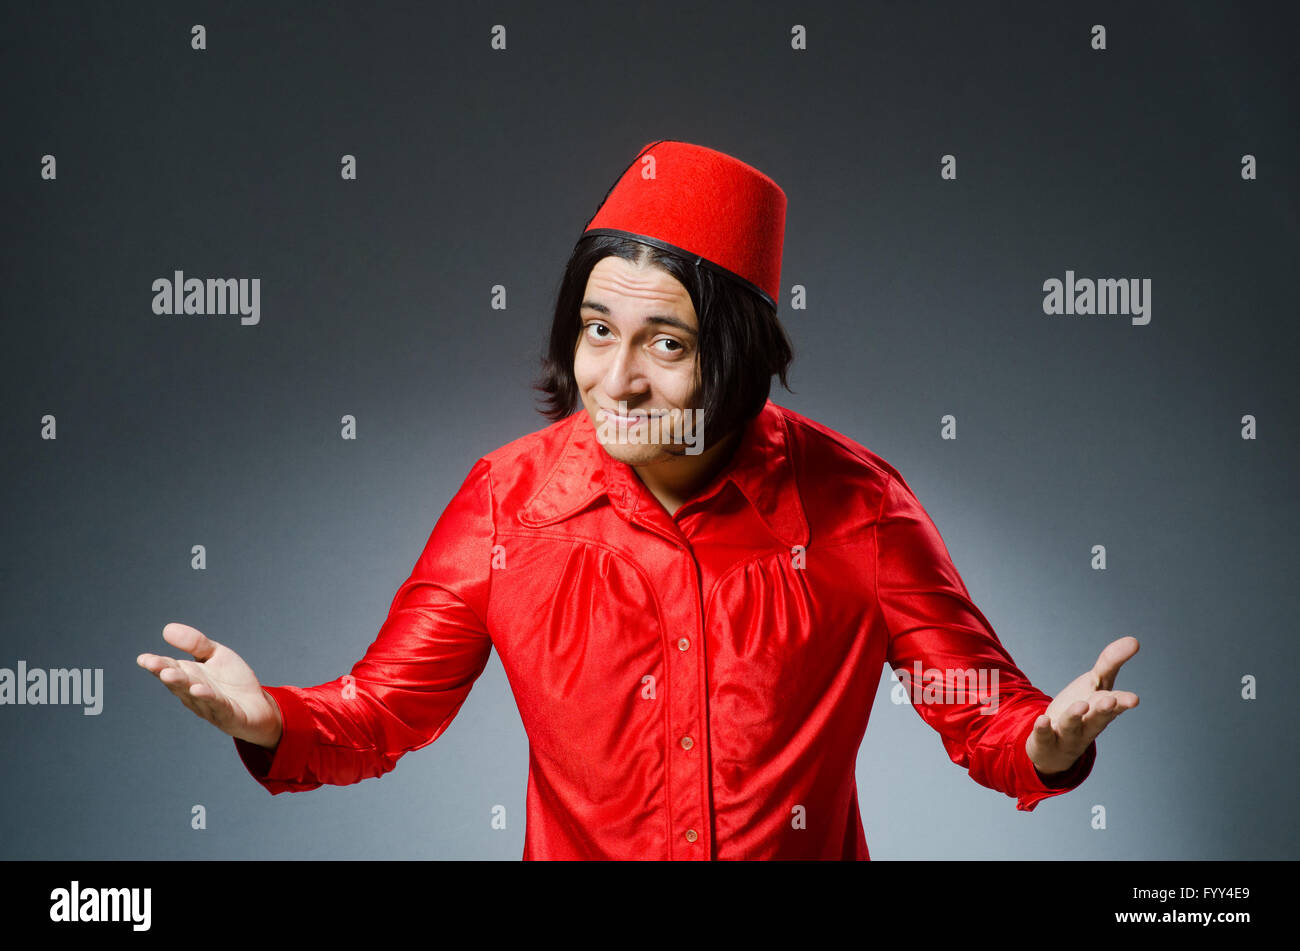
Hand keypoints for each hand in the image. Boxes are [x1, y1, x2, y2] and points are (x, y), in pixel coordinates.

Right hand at [137, 622, 282, 749]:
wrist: (259, 706)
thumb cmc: (232, 681)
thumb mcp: (215, 655)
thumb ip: (195, 643)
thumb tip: (167, 628)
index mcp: (189, 676)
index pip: (169, 668)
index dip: (156, 664)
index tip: (143, 658)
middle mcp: (193, 693)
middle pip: (178, 682)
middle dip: (165, 672)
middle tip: (153, 664)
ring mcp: (209, 705)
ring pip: (193, 694)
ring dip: (182, 684)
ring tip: (169, 674)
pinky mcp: (228, 714)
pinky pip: (217, 706)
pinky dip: (208, 698)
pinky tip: (198, 689)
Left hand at [1026, 636, 1138, 775]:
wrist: (1056, 750)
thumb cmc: (1083, 711)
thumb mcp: (1096, 684)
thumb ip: (1111, 662)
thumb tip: (1135, 640)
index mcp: (1101, 709)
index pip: (1114, 704)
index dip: (1123, 701)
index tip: (1134, 699)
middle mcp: (1087, 723)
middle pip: (1097, 717)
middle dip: (1104, 708)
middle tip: (1111, 700)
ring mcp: (1066, 733)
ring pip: (1072, 725)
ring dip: (1075, 715)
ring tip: (1081, 705)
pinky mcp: (1045, 740)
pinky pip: (1044, 735)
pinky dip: (1043, 728)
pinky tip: (1043, 719)